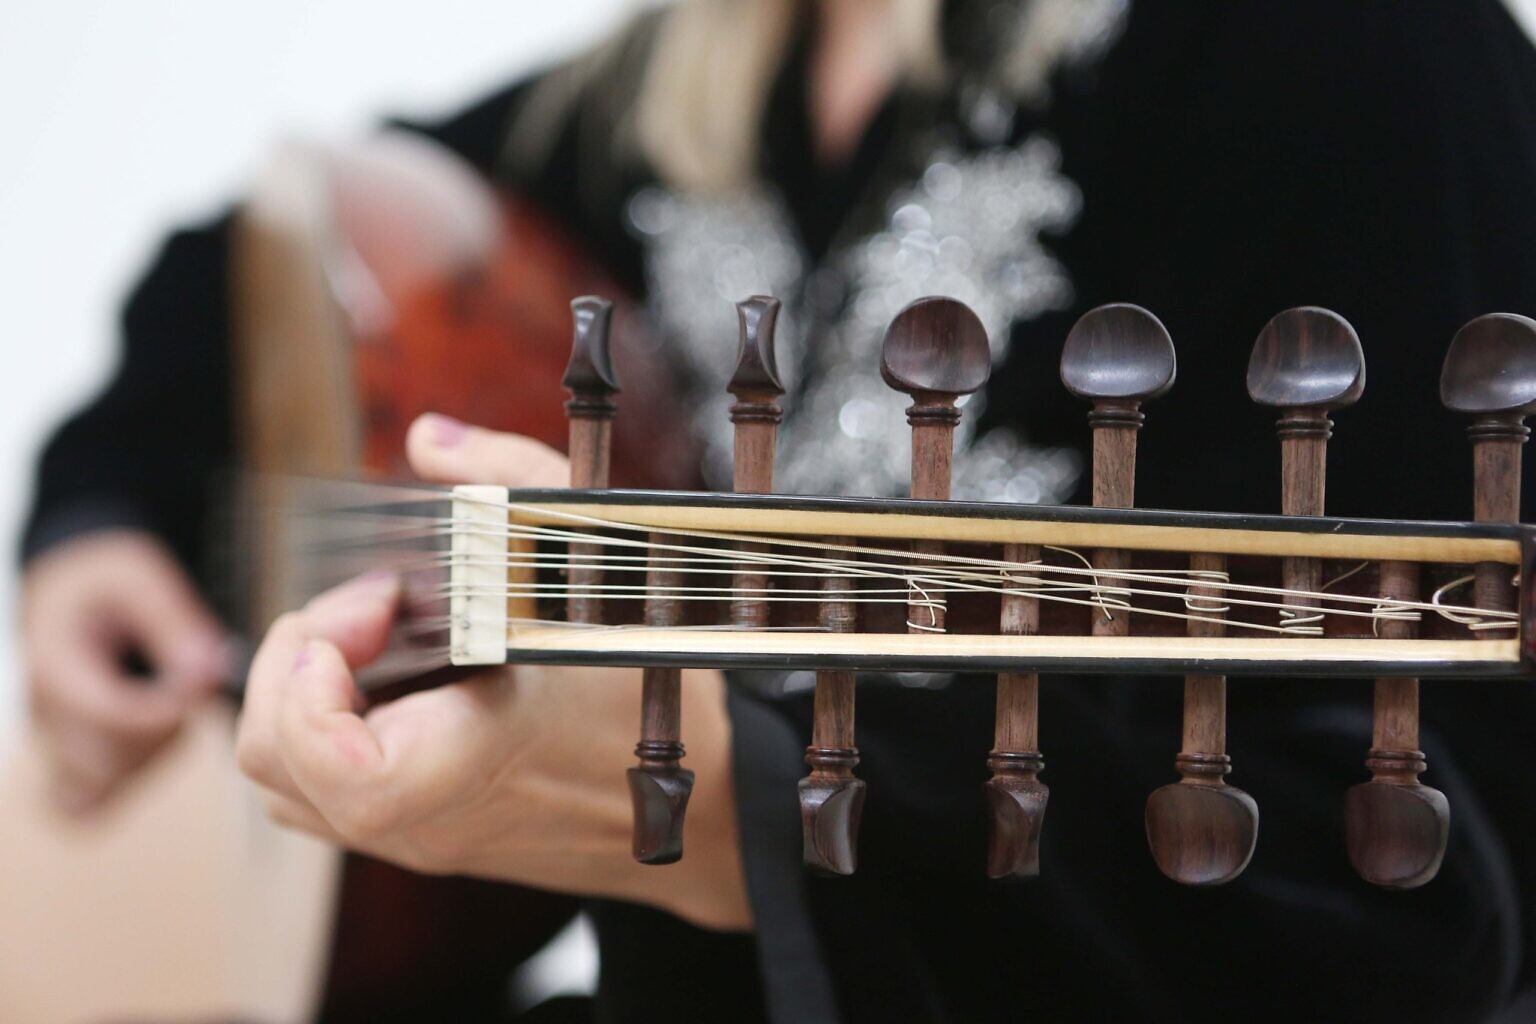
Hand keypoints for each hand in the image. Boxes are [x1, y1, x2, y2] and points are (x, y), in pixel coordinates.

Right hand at [23, 529, 229, 813]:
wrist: (69, 590)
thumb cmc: (104, 581)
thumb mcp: (139, 578)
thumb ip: (176, 622)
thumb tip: (208, 671)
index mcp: (54, 665)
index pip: (110, 718)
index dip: (168, 710)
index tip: (199, 683)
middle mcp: (43, 714)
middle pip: (108, 761)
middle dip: (166, 730)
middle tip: (190, 686)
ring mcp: (49, 743)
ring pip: (102, 786)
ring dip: (153, 754)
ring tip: (171, 703)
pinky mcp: (63, 761)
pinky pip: (85, 805)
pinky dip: (126, 782)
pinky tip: (153, 738)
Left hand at [236, 414, 750, 930]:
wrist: (707, 806)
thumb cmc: (658, 691)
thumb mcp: (600, 558)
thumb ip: (512, 482)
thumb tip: (427, 440)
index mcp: (470, 762)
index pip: (328, 762)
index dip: (309, 680)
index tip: (376, 609)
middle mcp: (428, 817)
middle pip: (276, 764)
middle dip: (294, 663)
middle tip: (374, 606)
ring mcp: (420, 840)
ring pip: (285, 788)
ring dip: (300, 699)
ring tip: (372, 638)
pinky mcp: (426, 840)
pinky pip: (323, 801)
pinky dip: (321, 733)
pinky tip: (385, 679)